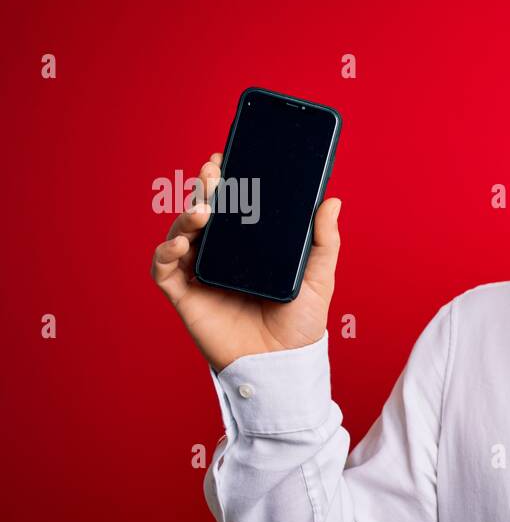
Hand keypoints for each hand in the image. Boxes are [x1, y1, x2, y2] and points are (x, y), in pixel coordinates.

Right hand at [151, 152, 342, 371]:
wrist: (283, 365)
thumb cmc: (300, 324)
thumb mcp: (319, 278)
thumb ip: (324, 241)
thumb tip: (332, 200)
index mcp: (248, 246)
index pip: (233, 205)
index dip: (225, 181)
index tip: (226, 157)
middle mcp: (221, 254)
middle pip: (204, 212)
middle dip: (205, 188)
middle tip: (213, 171)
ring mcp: (199, 272)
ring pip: (181, 232)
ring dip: (187, 215)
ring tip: (203, 209)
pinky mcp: (184, 295)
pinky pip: (165, 268)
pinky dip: (166, 251)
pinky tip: (181, 242)